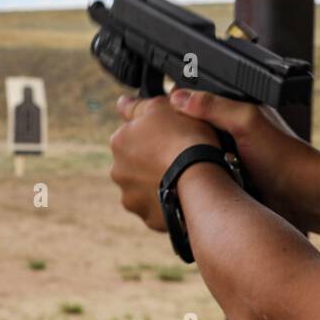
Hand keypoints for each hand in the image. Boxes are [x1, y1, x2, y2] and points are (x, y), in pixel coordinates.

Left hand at [109, 94, 219, 230]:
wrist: (201, 180)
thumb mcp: (164, 107)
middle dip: (153, 160)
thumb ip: (138, 105)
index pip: (133, 133)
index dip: (154, 133)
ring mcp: (132, 196)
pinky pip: (158, 207)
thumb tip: (122, 102)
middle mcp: (118, 170)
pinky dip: (168, 201)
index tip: (172, 136)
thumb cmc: (186, 140)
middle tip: (179, 157)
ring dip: (159, 181)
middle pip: (136, 162)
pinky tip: (184, 194)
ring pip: (145, 186)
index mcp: (119, 141)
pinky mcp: (148, 217)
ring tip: (184, 178)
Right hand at [168, 88, 316, 223]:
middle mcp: (234, 129)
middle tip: (164, 144)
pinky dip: (200, 175)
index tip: (160, 118)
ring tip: (174, 162)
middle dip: (182, 135)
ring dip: (190, 158)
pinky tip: (192, 180)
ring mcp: (233, 153)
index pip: (199, 102)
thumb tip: (179, 97)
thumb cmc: (283, 155)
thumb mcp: (246, 122)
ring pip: (199, 152)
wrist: (300, 194)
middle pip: (195, 128)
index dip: (179, 109)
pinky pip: (208, 172)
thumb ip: (215, 107)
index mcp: (238, 109)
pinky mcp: (232, 175)